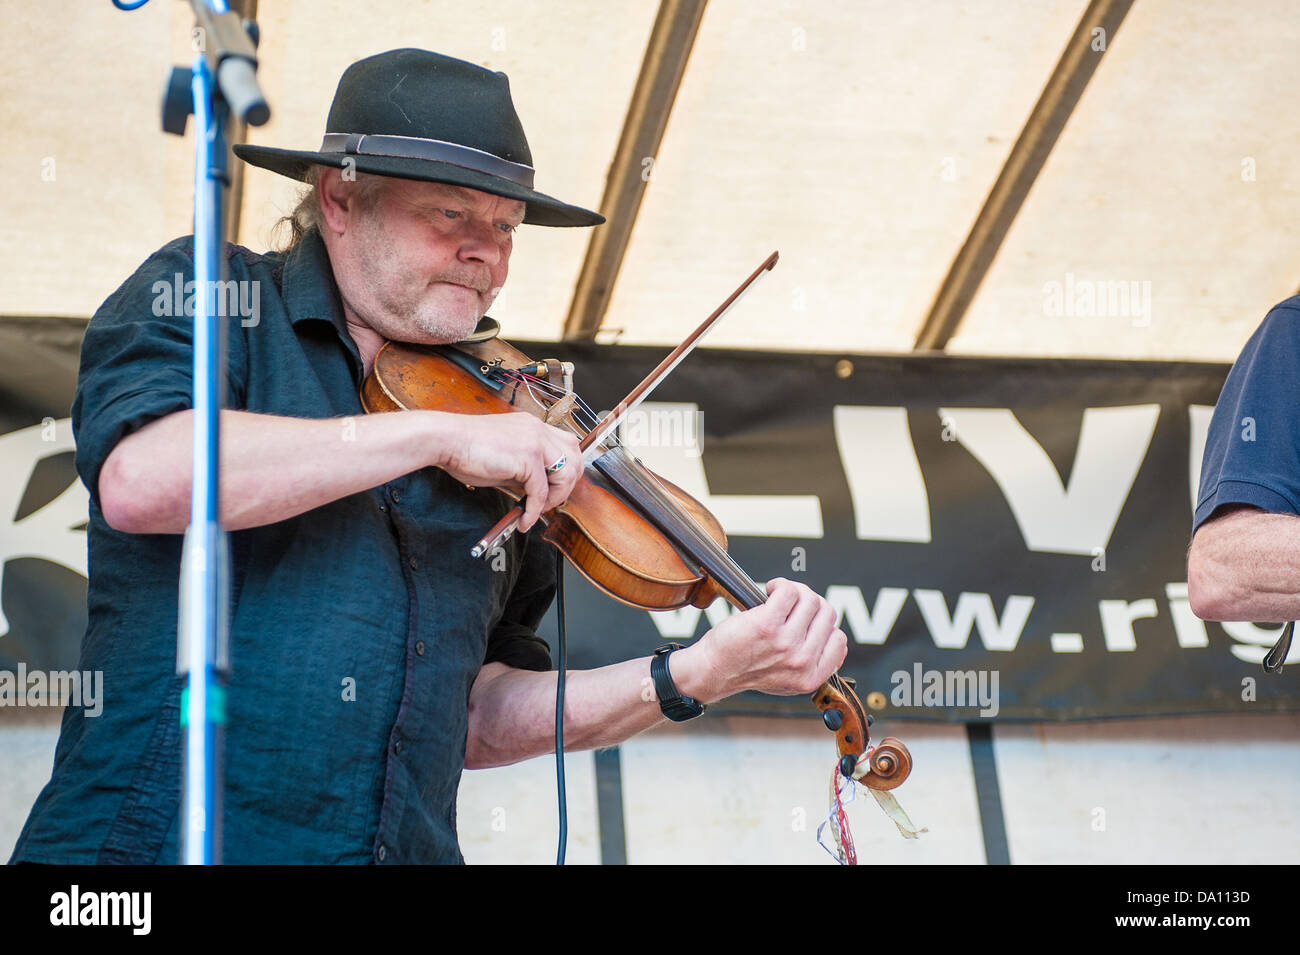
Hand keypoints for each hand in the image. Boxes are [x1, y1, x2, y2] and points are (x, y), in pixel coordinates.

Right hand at [430, 411, 582, 530]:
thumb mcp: (505, 459)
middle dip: (567, 485)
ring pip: (566, 474)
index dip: (566, 470)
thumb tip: (537, 492)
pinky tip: (524, 519)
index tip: (555, 490)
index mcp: (533, 426)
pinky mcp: (528, 456)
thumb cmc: (467, 450)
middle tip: (550, 502)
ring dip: (555, 498)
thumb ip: (525, 471)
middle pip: (575, 457)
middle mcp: (538, 429)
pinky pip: (541, 491)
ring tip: (535, 510)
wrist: (446, 440)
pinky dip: (534, 510)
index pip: (567, 445)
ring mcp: (535, 441)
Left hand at [684, 578, 847, 699]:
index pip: (839, 639)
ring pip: (810, 599)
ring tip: (777, 596)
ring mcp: (786, 643)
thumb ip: (812, 663)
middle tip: (791, 603)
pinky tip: (769, 591)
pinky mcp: (767, 624)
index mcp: (811, 678)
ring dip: (794, 590)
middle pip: (827, 613)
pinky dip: (780, 584)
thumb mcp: (788, 678)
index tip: (807, 621)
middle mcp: (802, 662)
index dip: (824, 625)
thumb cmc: (747, 668)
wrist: (713, 670)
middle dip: (810, 602)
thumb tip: (831, 633)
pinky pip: (789, 591)